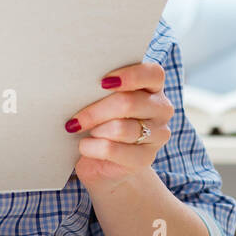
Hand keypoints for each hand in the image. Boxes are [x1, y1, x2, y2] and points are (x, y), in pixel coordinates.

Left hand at [65, 61, 172, 192]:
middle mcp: (161, 109)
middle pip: (129, 103)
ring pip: (120, 128)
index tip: (102, 82)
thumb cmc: (100, 120)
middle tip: (74, 120)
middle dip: (95, 111)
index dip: (130, 76)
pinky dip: (91, 147)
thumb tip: (81, 84)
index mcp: (153, 86)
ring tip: (83, 132)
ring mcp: (158, 135)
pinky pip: (112, 149)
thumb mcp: (101, 100)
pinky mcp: (145, 158)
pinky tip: (84, 146)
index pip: (153, 74)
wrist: (103, 161)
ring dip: (95, 130)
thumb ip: (101, 89)